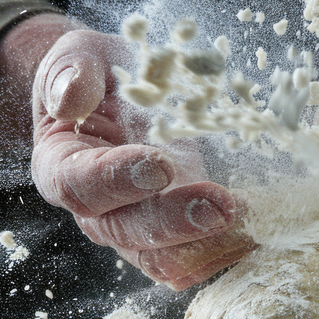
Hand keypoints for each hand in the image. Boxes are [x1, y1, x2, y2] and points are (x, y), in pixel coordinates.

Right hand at [30, 28, 254, 289]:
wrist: (121, 96)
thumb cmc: (99, 75)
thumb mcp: (81, 56)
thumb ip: (72, 70)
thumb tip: (70, 97)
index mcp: (61, 165)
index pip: (80, 184)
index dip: (117, 179)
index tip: (160, 165)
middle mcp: (96, 209)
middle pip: (127, 232)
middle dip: (176, 222)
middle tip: (223, 206)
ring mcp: (136, 229)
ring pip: (163, 260)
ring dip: (207, 246)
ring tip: (248, 219)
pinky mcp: (174, 235)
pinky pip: (193, 262)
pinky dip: (224, 252)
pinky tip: (256, 232)